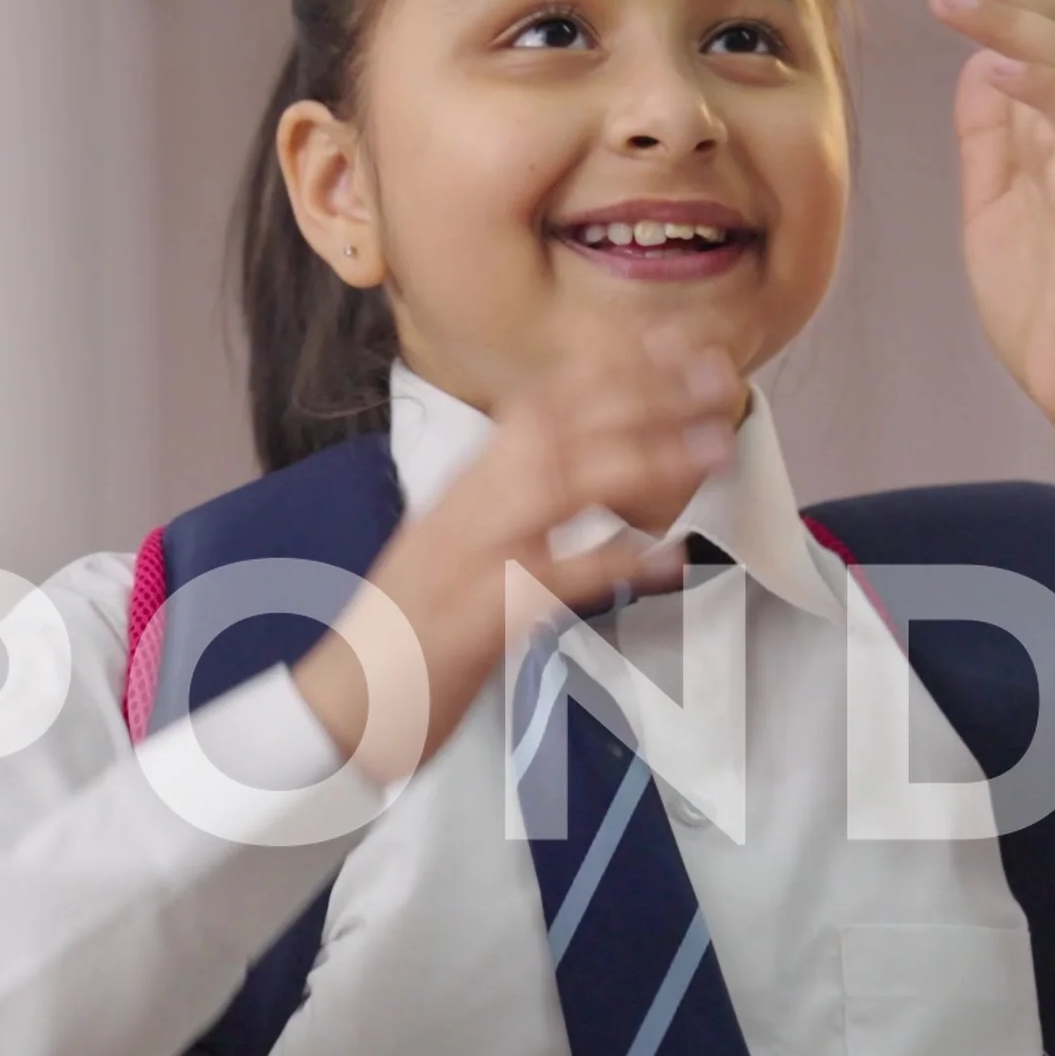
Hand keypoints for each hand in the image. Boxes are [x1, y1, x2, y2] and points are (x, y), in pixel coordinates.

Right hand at [289, 324, 739, 777]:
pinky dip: (615, 563)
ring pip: (560, 485)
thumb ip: (502, 514)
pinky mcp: (481, 621)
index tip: (669, 343)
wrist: (339, 712)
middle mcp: (465, 512)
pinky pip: (557, 582)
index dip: (607, 370)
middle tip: (715, 377)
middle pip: (558, 429)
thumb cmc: (400, 642)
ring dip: (643, 457)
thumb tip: (566, 482)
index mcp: (461, 494)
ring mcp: (471, 561)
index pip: (537, 407)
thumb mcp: (450, 555)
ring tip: (714, 445)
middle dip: (641, 394)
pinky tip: (670, 556)